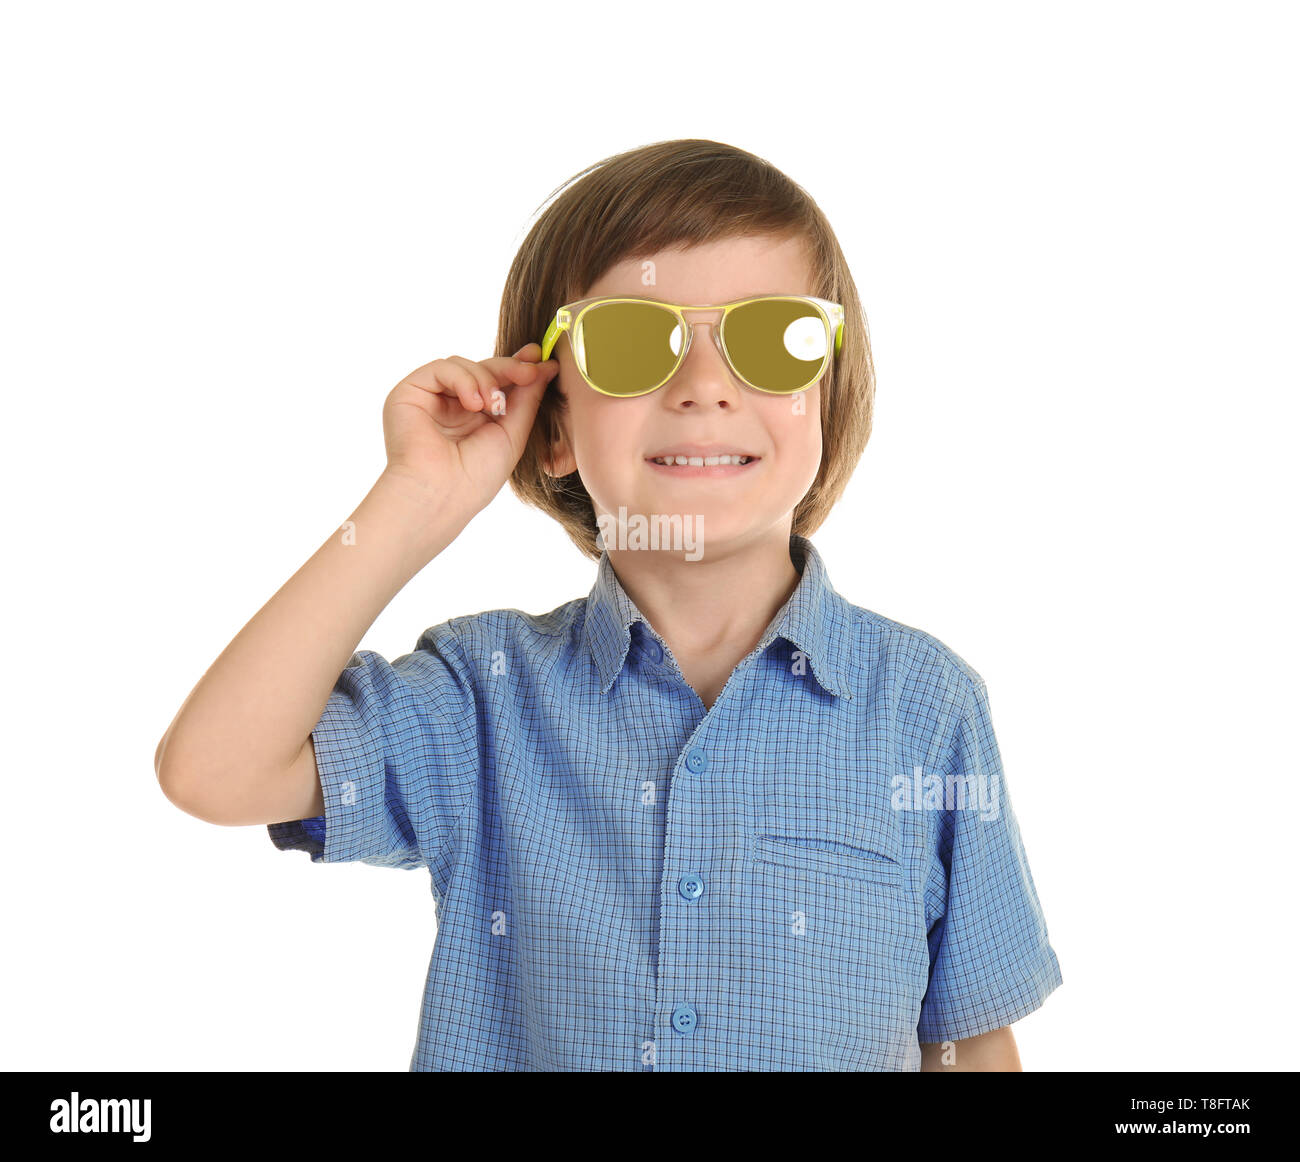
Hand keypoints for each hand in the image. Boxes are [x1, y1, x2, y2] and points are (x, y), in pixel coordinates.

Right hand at [380, 343, 558, 512]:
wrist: (442, 495)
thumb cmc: (476, 477)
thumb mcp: (512, 433)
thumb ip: (527, 399)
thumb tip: (547, 367)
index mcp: (474, 418)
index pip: (497, 382)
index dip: (518, 368)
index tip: (543, 360)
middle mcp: (450, 406)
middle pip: (482, 369)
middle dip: (509, 368)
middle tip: (531, 371)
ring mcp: (429, 398)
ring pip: (463, 365)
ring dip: (486, 379)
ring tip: (494, 406)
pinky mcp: (410, 392)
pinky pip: (441, 368)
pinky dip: (463, 380)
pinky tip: (473, 404)